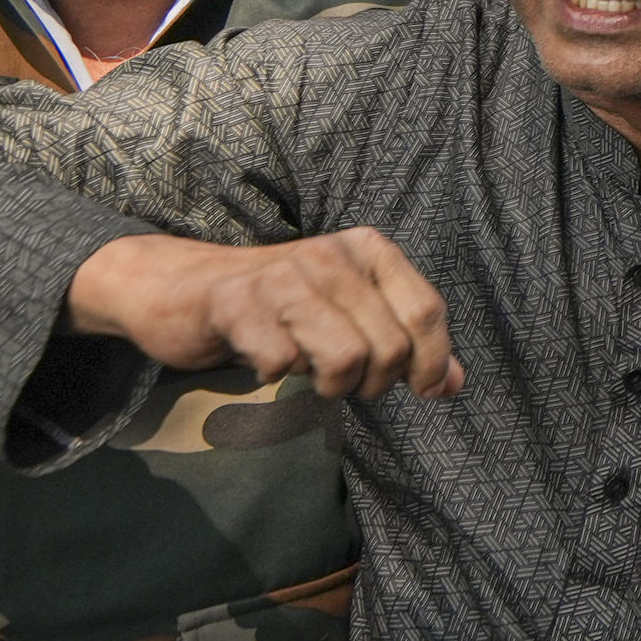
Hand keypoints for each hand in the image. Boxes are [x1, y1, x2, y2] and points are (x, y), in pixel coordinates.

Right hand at [65, 230, 466, 400]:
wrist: (186, 289)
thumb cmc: (283, 309)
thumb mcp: (353, 315)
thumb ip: (408, 347)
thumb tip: (453, 385)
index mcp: (368, 249)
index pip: (426, 311)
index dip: (432, 362)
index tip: (424, 391)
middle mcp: (331, 254)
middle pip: (388, 346)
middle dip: (372, 383)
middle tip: (344, 381)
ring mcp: (283, 275)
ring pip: (345, 357)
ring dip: (329, 385)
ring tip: (309, 372)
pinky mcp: (237, 301)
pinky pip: (282, 363)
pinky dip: (276, 375)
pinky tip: (264, 359)